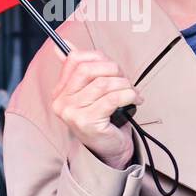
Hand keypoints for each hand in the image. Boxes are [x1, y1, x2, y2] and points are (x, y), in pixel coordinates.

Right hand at [49, 48, 142, 167]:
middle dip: (113, 70)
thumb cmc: (103, 118)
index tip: (112, 67)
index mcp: (60, 91)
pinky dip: (129, 95)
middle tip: (125, 79)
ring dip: (124, 85)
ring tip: (132, 92)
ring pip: (103, 84)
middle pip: (88, 69)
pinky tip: (135, 99)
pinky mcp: (88, 122)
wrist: (109, 150)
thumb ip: (79, 69)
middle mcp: (62, 102)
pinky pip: (112, 98)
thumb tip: (61, 45)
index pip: (74, 60)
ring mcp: (73, 113)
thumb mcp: (90, 92)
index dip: (98, 57)